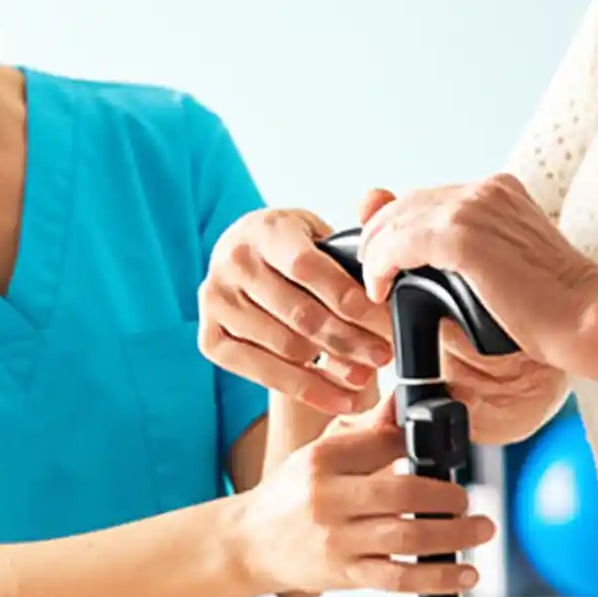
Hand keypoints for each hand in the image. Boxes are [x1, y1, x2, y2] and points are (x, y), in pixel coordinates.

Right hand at [200, 208, 392, 413]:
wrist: (245, 264)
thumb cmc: (290, 251)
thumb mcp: (318, 233)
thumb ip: (354, 224)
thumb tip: (378, 199)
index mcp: (265, 231)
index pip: (309, 269)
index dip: (351, 299)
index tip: (386, 321)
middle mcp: (233, 263)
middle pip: (300, 314)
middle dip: (349, 340)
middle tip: (383, 356)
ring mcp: (216, 302)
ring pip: (285, 346)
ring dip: (332, 369)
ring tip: (365, 376)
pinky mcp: (210, 338)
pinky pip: (263, 373)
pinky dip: (306, 389)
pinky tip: (337, 397)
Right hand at [230, 398, 495, 596]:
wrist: (250, 542)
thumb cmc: (293, 492)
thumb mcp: (323, 451)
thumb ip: (370, 430)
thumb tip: (408, 399)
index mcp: (322, 458)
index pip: (384, 444)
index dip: (423, 444)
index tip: (450, 449)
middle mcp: (327, 498)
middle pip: (401, 494)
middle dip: (446, 496)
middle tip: (466, 497)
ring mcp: (336, 539)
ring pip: (406, 538)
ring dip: (453, 534)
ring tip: (480, 527)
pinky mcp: (344, 574)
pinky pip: (398, 578)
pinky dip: (437, 577)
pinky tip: (465, 573)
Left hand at [356, 188, 572, 443]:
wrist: (586, 318)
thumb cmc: (554, 305)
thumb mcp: (507, 263)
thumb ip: (468, 250)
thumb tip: (423, 261)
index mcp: (499, 191)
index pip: (431, 198)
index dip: (400, 223)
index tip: (383, 254)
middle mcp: (485, 190)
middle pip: (409, 203)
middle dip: (380, 233)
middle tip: (368, 266)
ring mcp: (473, 208)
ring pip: (398, 221)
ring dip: (376, 252)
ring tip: (372, 281)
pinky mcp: (461, 237)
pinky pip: (399, 244)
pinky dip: (381, 266)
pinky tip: (379, 288)